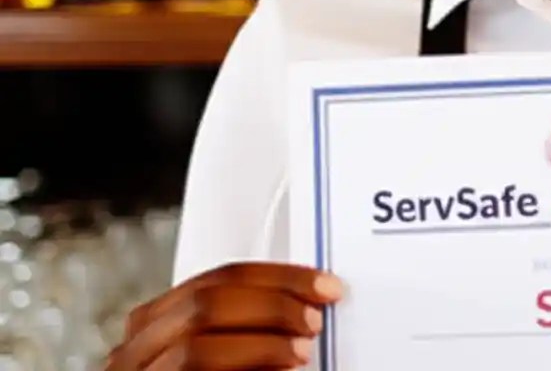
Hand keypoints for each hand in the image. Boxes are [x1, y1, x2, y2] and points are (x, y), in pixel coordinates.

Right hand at [105, 262, 343, 369]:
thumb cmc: (221, 370)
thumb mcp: (227, 348)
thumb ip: (249, 327)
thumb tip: (309, 303)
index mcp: (157, 323)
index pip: (219, 279)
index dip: (279, 277)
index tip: (325, 286)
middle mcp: (137, 349)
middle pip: (204, 304)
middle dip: (271, 305)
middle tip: (315, 319)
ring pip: (195, 347)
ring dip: (261, 344)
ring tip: (302, 351)